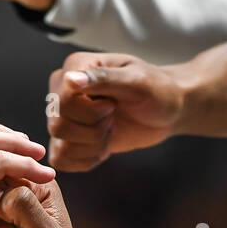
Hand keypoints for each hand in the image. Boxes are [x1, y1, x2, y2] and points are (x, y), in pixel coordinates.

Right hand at [47, 53, 184, 169]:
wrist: (168, 109)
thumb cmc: (157, 89)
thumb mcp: (137, 81)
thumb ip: (103, 79)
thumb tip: (69, 79)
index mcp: (75, 68)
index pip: (62, 100)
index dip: (90, 112)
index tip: (113, 104)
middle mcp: (63, 91)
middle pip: (58, 126)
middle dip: (94, 131)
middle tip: (113, 118)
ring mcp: (65, 116)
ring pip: (60, 146)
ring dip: (93, 145)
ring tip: (110, 131)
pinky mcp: (70, 138)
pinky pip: (61, 160)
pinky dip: (86, 160)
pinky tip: (103, 147)